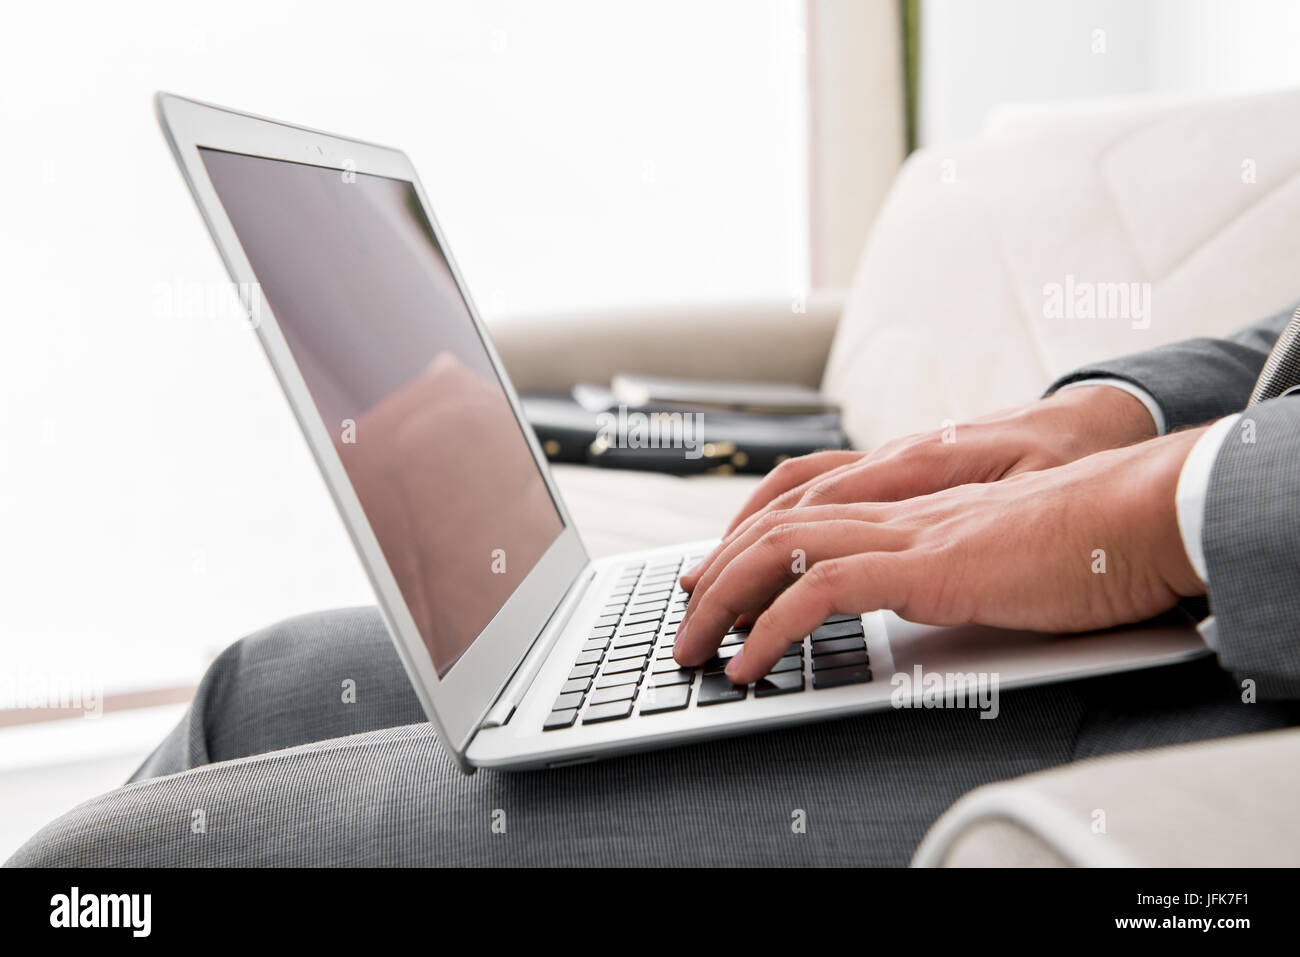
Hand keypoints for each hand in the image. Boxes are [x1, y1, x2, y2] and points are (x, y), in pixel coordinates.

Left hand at [673, 426, 1206, 683]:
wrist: (1146, 513)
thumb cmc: (1090, 539)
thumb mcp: (999, 557)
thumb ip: (951, 566)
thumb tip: (921, 593)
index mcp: (911, 508)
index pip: (802, 512)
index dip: (745, 543)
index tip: (712, 582)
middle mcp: (897, 511)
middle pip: (774, 527)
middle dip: (712, 574)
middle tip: (681, 620)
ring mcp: (908, 533)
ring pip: (780, 550)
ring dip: (722, 601)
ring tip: (692, 647)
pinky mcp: (926, 566)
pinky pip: (822, 592)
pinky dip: (772, 627)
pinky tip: (750, 663)